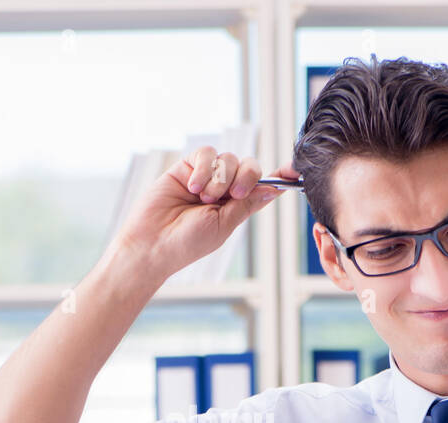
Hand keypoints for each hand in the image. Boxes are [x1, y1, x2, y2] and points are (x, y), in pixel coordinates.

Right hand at [112, 147, 296, 280]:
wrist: (153, 243)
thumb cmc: (187, 243)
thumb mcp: (224, 225)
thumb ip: (247, 204)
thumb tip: (275, 188)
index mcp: (237, 206)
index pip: (263, 185)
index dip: (280, 176)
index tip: (294, 171)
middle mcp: (224, 190)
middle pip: (250, 166)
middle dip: (246, 177)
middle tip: (233, 195)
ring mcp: (206, 177)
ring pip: (228, 158)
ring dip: (220, 178)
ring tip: (203, 197)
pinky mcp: (187, 167)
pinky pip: (206, 154)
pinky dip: (203, 169)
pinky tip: (192, 187)